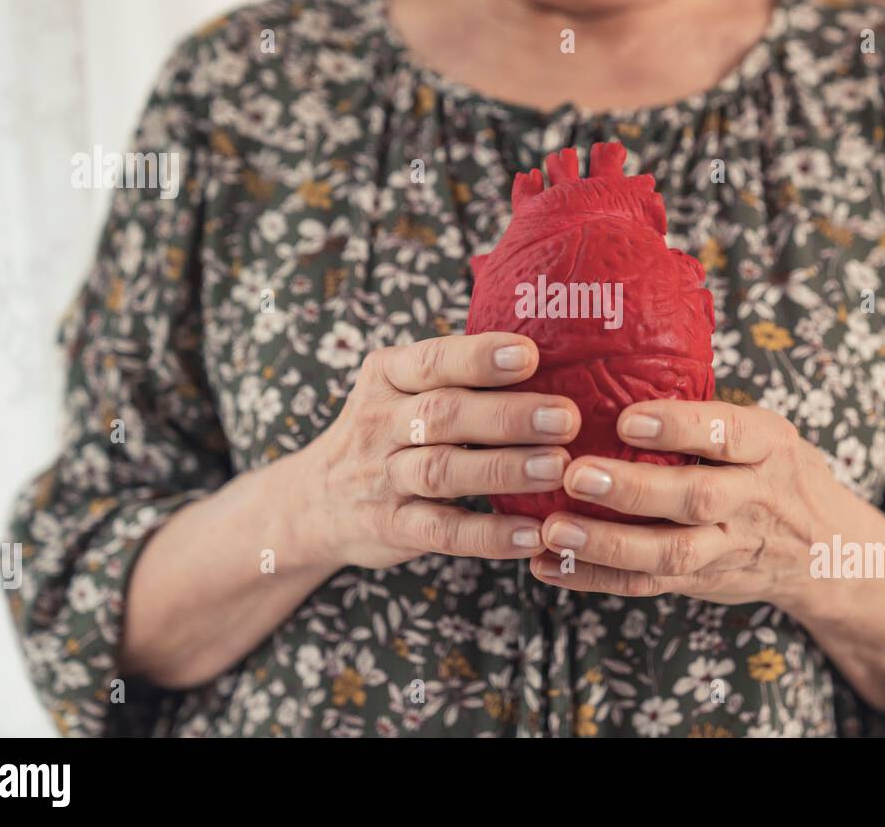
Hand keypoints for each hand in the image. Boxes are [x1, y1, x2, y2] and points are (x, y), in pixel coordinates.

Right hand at [298, 332, 580, 569]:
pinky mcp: (392, 527)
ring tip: (558, 467)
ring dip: (504, 469)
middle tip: (566, 417)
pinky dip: (489, 535)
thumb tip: (558, 349)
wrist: (318, 501)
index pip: (432, 360)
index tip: (529, 355)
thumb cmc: (391, 431)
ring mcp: (383, 478)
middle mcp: (381, 423)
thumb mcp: (404, 389)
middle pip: (444, 414)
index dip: (479, 358)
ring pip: (443, 471)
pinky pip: (443, 532)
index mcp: (389, 376)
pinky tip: (531, 534)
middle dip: (508, 415)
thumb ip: (460, 374)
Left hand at [526, 400, 820, 605]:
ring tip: (554, 530)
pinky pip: (648, 584)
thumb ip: (709, 413)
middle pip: (696, 497)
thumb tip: (619, 360)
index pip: (728, 433)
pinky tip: (549, 565)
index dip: (679, 427)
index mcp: (769, 446)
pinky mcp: (703, 582)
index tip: (627, 419)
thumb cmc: (775, 471)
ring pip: (670, 552)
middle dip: (634, 490)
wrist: (831, 554)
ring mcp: (729, 546)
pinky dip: (595, 578)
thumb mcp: (766, 433)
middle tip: (576, 473)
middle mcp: (753, 497)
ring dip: (607, 543)